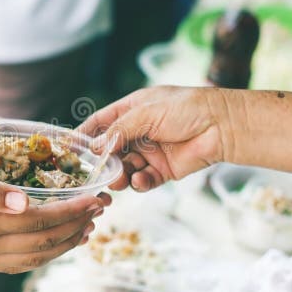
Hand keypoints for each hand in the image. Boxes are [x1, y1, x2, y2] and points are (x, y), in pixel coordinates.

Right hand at [0, 154, 109, 273]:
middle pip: (42, 242)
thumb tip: (26, 201)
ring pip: (34, 258)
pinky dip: (44, 256)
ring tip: (88, 226)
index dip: (70, 210)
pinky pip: (19, 265)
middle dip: (76, 225)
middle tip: (101, 206)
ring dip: (65, 243)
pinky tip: (57, 244)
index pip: (38, 220)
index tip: (94, 196)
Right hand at [78, 86, 224, 192]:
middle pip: (109, 150)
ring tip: (119, 180)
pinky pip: (143, 180)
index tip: (68, 148)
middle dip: (101, 162)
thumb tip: (96, 147)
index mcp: (131, 110)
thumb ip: (119, 130)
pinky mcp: (163, 170)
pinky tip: (142, 180)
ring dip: (119, 175)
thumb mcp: (147, 113)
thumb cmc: (187, 109)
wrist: (223, 126)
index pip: (100, 123)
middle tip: (95, 173)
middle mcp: (138, 132)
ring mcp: (150, 152)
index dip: (84, 135)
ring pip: (124, 168)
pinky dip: (139, 183)